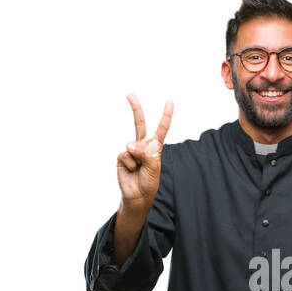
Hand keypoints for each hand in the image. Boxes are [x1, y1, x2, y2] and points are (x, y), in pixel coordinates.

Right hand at [116, 94, 172, 216]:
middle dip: (135, 109)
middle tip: (130, 95)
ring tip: (140, 170)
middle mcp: (142, 146)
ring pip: (133, 147)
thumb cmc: (149, 182)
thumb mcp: (154, 167)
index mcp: (154, 147)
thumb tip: (129, 144)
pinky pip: (126, 156)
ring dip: (138, 160)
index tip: (169, 102)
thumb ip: (146, 153)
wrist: (137, 196)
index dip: (165, 116)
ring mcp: (131, 150)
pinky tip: (132, 171)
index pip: (161, 129)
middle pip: (139, 124)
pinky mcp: (122, 157)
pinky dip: (130, 165)